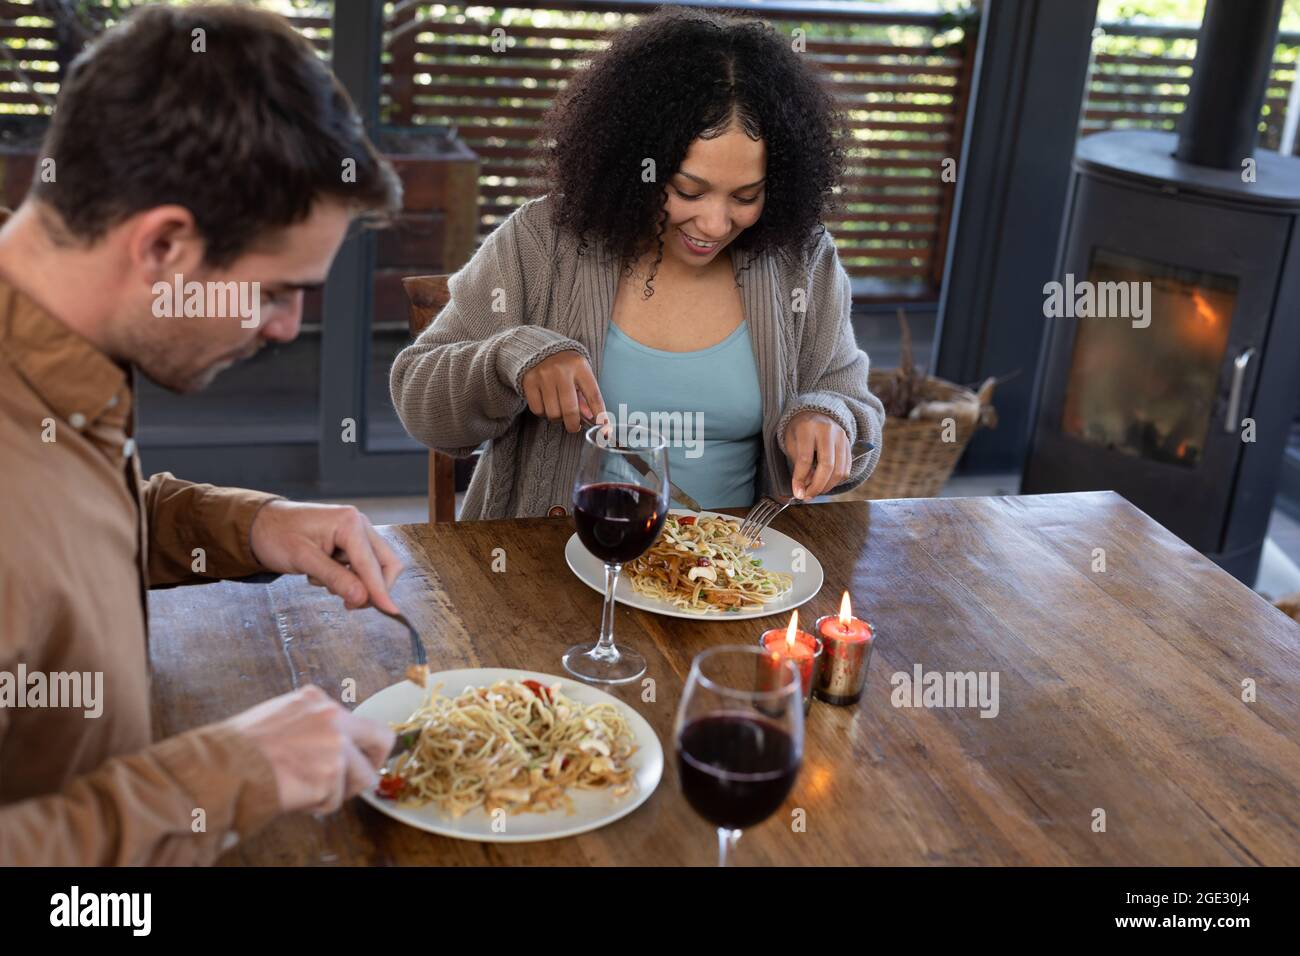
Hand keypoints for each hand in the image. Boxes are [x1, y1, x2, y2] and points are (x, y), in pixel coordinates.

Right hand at [222, 685, 394, 813]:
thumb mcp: (279, 717)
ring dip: (337, 791)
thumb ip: (311, 725)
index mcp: (317, 700)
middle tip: (355, 782)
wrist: (221, 767)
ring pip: (362, 778)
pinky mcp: (329, 775)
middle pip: (382, 741)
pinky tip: (294, 796)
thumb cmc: (239, 749)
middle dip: (371, 765)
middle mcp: (332, 717)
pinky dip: (317, 805)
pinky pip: (335, 800)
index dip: (363, 746)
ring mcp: (334, 746)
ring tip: (305, 790)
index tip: (360, 759)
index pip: (361, 720)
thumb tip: (333, 747)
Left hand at [249, 500, 402, 613]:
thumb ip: (336, 579)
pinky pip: (360, 567)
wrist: (260, 524)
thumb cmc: (277, 535)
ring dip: (353, 582)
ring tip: (321, 579)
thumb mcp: (304, 559)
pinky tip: (322, 574)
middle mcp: (359, 524)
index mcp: (350, 523)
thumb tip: (362, 599)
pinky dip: (345, 577)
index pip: (371, 564)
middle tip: (348, 604)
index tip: (391, 612)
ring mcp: (357, 532)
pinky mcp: (351, 541)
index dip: (381, 591)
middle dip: (371, 587)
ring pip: (373, 568)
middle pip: (385, 564)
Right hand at [521, 350, 605, 432]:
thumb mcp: (581, 373)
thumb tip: (592, 419)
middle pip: (570, 410)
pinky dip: (543, 413)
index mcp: (580, 366)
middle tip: (574, 426)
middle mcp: (561, 370)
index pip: (593, 396)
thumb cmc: (566, 365)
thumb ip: (586, 395)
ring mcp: (543, 376)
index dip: (600, 415)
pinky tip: (547, 405)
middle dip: (574, 425)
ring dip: (558, 418)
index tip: (604, 429)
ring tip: (559, 410)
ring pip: (553, 413)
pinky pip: (538, 410)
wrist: (539, 349)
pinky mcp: (529, 382)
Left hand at [783, 411, 851, 499]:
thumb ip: (799, 464)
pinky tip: (825, 483)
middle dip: (817, 486)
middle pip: (827, 466)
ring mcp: (841, 437)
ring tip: (816, 491)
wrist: (815, 412)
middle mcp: (827, 431)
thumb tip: (806, 486)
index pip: (805, 458)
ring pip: (839, 470)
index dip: (800, 478)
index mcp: (808, 428)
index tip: (797, 492)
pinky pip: (846, 468)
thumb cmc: (800, 430)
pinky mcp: (849, 444)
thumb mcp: (792, 443)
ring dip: (827, 486)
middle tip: (808, 496)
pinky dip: (836, 481)